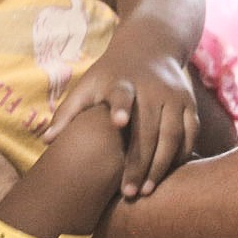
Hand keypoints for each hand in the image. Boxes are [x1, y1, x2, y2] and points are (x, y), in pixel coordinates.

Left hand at [42, 19, 197, 199]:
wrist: (149, 45)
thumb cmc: (110, 74)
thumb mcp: (88, 84)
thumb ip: (68, 111)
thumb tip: (47, 140)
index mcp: (121, 81)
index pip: (122, 94)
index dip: (120, 106)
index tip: (118, 122)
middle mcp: (152, 87)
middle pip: (148, 128)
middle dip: (139, 162)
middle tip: (129, 192)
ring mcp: (174, 95)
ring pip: (172, 135)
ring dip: (160, 166)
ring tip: (146, 190)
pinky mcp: (190, 103)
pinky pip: (191, 134)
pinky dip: (182, 156)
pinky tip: (168, 175)